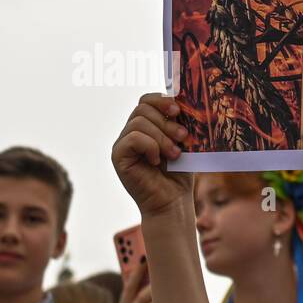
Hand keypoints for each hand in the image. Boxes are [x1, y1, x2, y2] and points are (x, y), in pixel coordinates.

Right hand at [111, 93, 191, 217]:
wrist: (173, 201)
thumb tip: (184, 102)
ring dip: (162, 137)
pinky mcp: (118, 156)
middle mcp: (131, 132)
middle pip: (142, 108)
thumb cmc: (180, 173)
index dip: (162, 100)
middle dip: (166, 121)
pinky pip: (133, 138)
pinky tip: (158, 160)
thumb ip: (180, 123)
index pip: (146, 100)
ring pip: (139, 122)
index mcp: (147, 126)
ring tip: (174, 154)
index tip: (179, 111)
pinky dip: (150, 146)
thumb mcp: (184, 143)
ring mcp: (123, 144)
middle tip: (183, 138)